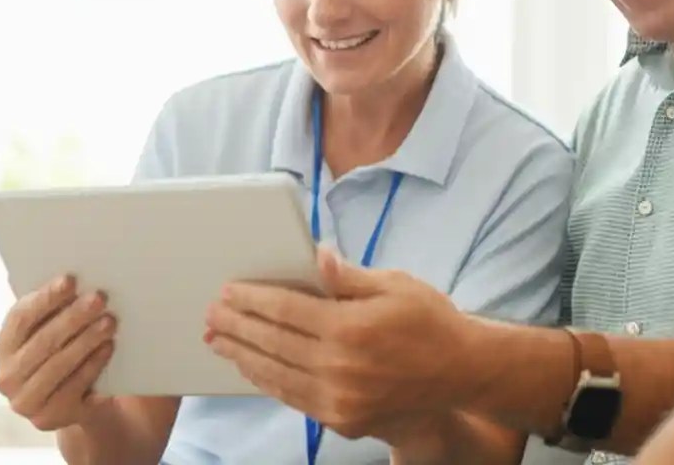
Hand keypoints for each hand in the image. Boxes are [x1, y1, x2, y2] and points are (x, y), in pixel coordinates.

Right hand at [0, 275, 117, 430]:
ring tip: (109, 321)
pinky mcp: (48, 418)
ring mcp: (25, 402)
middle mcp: (6, 376)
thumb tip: (70, 277)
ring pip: (57, 365)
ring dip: (85, 340)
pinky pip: (73, 387)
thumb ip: (53, 308)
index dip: (46, 298)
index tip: (70, 280)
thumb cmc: (65, 351)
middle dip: (72, 317)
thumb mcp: (54, 329)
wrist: (80, 400)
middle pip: (42, 341)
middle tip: (99, 298)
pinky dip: (92, 365)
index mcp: (3, 346)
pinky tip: (108, 347)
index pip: (20, 317)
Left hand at [204, 248, 478, 442]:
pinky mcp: (342, 419)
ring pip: (276, 374)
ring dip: (243, 355)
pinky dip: (267, 381)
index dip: (252, 299)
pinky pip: (293, 397)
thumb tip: (315, 255)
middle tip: (211, 314)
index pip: (286, 309)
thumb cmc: (430, 321)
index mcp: (350, 327)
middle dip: (237, 326)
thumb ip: (347, 276)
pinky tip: (253, 367)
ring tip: (219, 341)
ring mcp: (339, 398)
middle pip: (273, 342)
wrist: (462, 373)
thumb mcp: (394, 285)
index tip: (228, 291)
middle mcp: (340, 367)